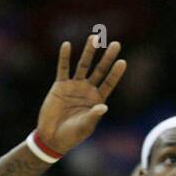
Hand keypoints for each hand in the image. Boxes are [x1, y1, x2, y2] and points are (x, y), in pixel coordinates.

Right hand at [36, 35, 126, 153]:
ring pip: (83, 66)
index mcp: (97, 100)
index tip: (122, 62)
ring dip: (88, 52)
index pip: (109, 83)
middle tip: (116, 44)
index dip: (115, 73)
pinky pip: (63, 68)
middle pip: (99, 70)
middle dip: (107, 58)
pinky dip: (64, 57)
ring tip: (94, 38)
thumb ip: (93, 116)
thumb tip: (103, 107)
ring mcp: (74, 86)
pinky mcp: (60, 85)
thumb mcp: (85, 126)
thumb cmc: (72, 135)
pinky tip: (67, 45)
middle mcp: (87, 90)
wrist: (52, 137)